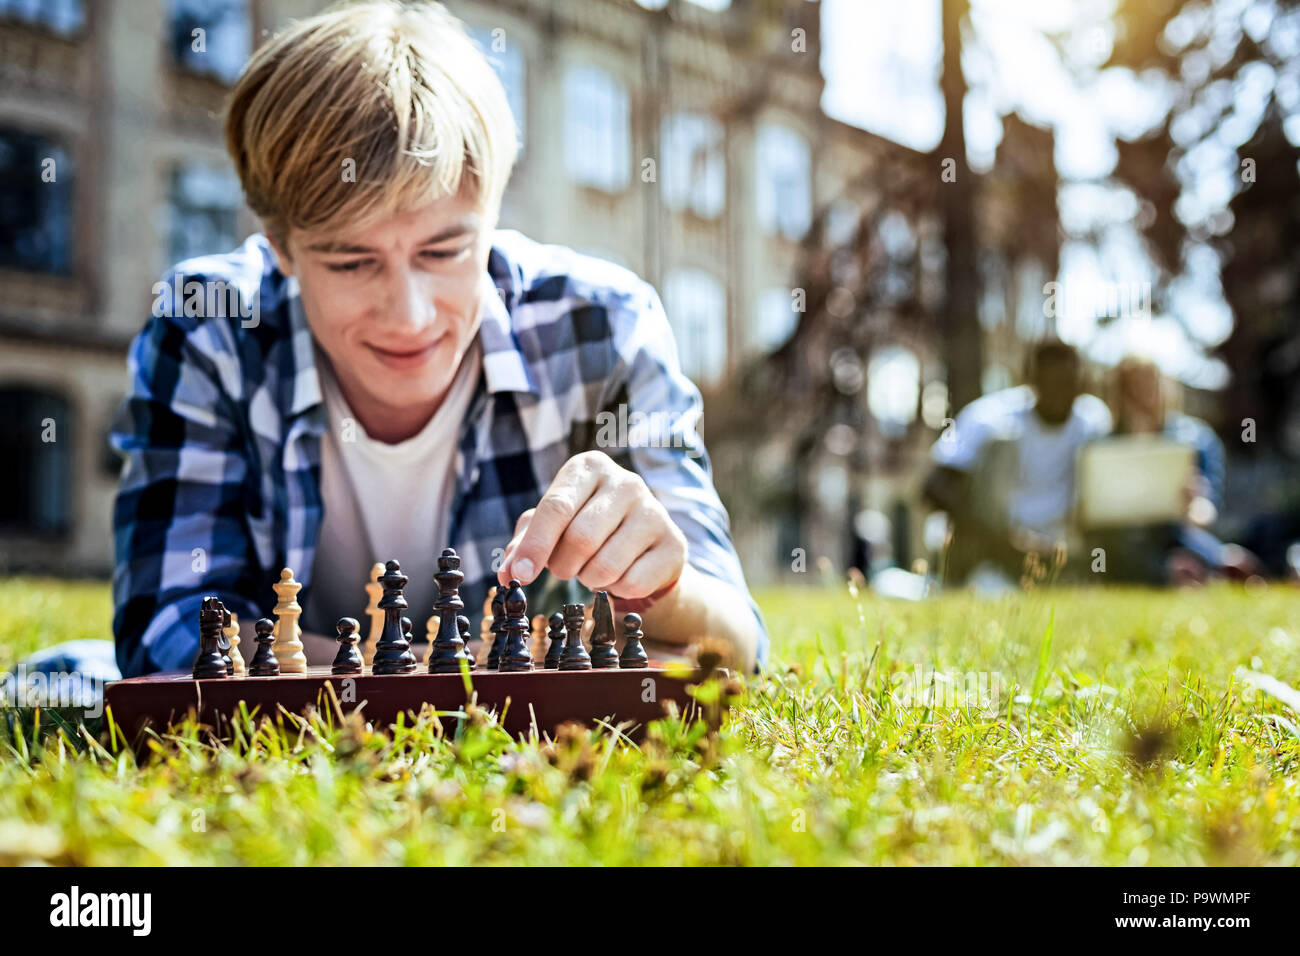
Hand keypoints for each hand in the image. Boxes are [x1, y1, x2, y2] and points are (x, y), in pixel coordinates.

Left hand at [499, 451, 687, 599]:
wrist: (645, 540)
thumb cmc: (588, 525)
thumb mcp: (553, 525)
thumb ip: (525, 544)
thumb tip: (507, 574)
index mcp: (590, 467)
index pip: (556, 507)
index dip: (535, 546)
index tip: (520, 576)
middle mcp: (626, 482)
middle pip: (580, 539)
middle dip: (563, 566)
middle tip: (565, 568)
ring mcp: (654, 511)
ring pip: (605, 566)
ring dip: (589, 579)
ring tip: (594, 567)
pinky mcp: (674, 543)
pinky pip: (632, 583)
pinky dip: (617, 590)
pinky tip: (620, 573)